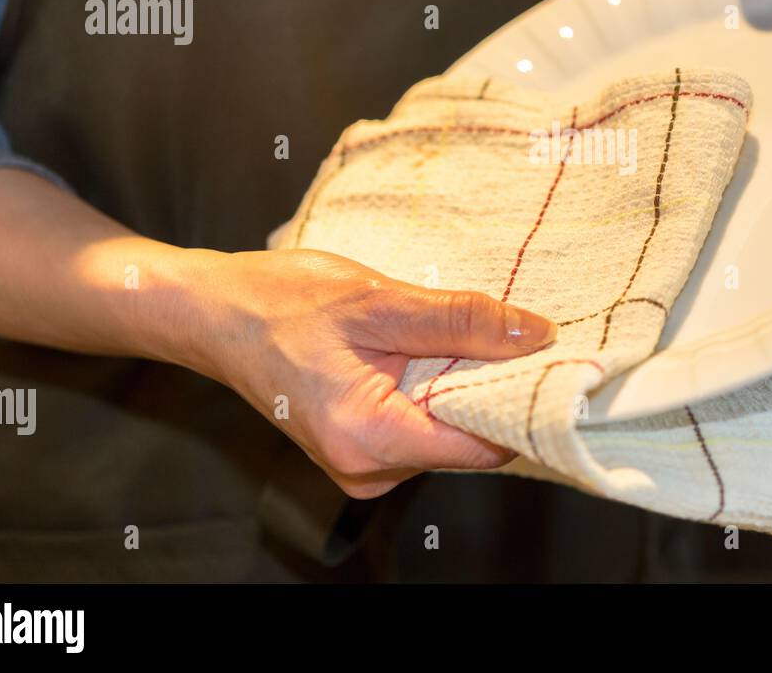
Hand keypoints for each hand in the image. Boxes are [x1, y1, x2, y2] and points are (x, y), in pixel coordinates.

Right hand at [184, 248, 557, 498]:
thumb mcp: (379, 300)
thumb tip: (536, 334)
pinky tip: (430, 350)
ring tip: (459, 332)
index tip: (556, 358)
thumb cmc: (281, 301)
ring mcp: (362, 466)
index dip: (523, 401)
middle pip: (469, 440)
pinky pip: (423, 425)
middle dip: (494, 387)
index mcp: (368, 439)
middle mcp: (366, 470)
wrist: (216, 313)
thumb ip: (461, 320)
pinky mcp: (360, 450)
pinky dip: (438, 389)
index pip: (483, 445)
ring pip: (448, 432)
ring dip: (464, 384)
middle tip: (515, 329)